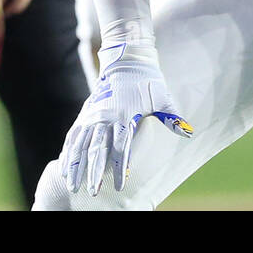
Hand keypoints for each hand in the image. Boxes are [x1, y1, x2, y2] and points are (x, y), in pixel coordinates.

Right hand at [62, 40, 192, 195]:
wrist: (127, 60)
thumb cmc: (148, 82)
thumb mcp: (162, 98)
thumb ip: (172, 117)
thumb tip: (188, 132)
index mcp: (125, 116)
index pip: (121, 148)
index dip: (120, 168)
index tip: (119, 185)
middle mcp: (105, 117)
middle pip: (98, 149)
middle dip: (94, 172)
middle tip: (93, 192)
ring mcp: (93, 115)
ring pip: (81, 145)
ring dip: (76, 166)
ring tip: (73, 186)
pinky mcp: (86, 113)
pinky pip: (73, 135)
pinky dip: (69, 152)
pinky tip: (64, 167)